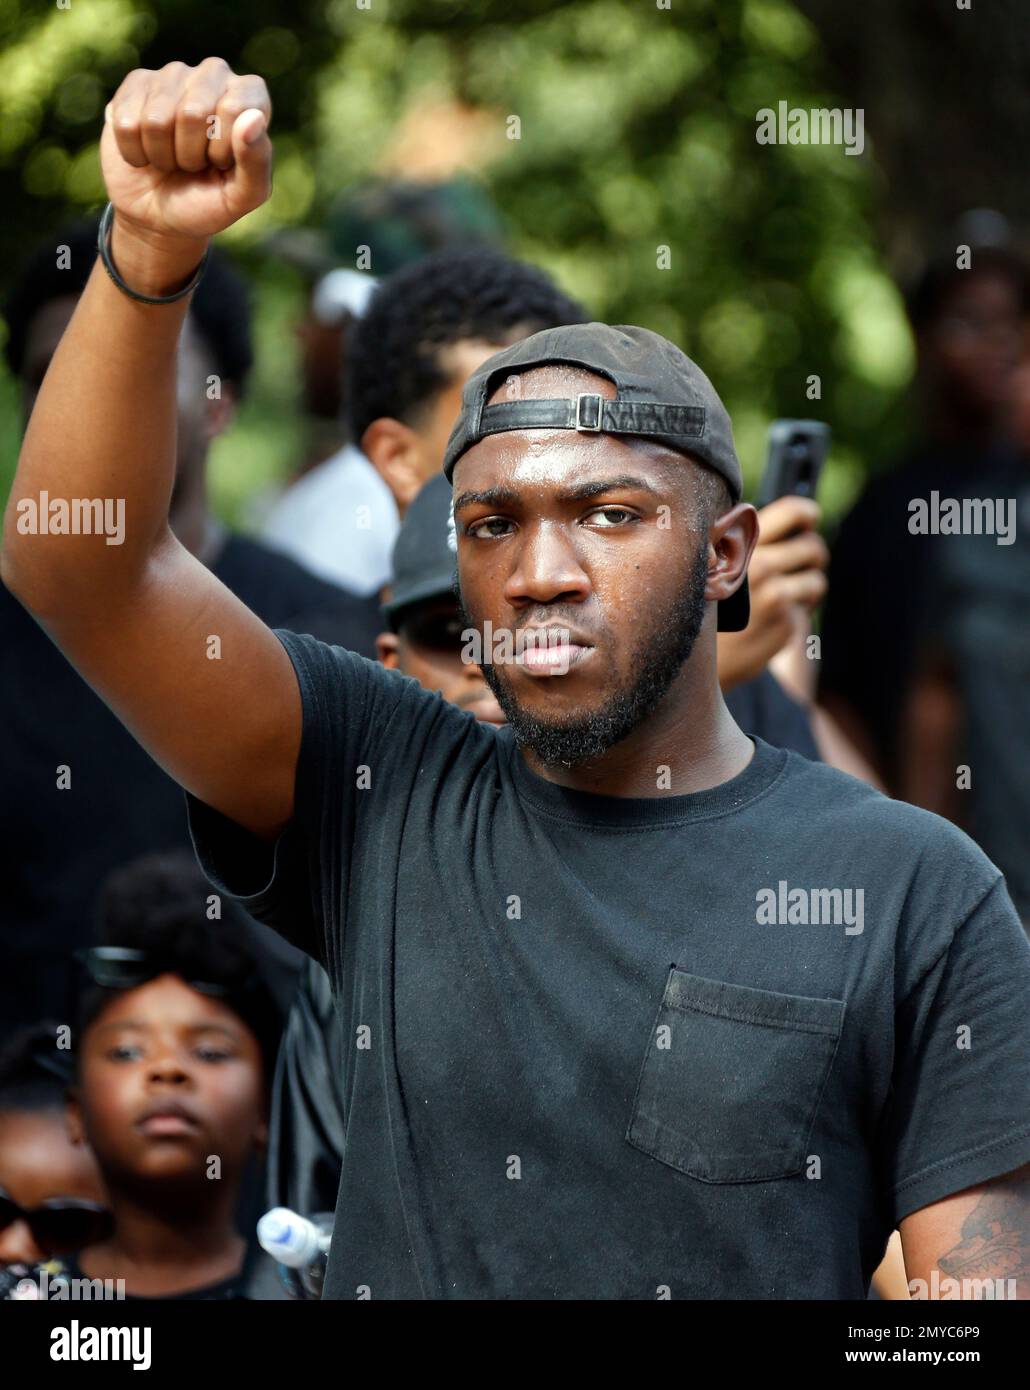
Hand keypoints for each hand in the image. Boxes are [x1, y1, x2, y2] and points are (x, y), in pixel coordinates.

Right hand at [101, 58, 271, 249]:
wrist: (158, 215)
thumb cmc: (207, 203)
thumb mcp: (241, 196)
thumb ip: (257, 162)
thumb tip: (253, 118)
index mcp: (249, 97)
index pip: (236, 108)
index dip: (223, 149)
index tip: (221, 164)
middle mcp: (214, 75)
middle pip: (194, 112)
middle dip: (190, 155)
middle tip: (194, 165)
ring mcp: (173, 74)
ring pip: (158, 118)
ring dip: (162, 156)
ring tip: (172, 159)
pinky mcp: (136, 82)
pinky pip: (128, 122)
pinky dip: (136, 152)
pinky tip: (146, 150)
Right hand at [717, 494, 827, 692]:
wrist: (690, 656)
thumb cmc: (699, 604)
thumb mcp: (710, 563)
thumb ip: (740, 542)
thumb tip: (787, 520)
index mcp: (742, 544)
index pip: (794, 512)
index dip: (808, 513)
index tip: (810, 520)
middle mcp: (761, 567)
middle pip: (813, 547)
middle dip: (813, 556)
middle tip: (803, 564)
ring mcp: (775, 598)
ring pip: (816, 580)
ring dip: (808, 585)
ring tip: (788, 592)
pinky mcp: (785, 625)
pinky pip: (804, 609)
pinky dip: (795, 611)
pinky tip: (773, 616)